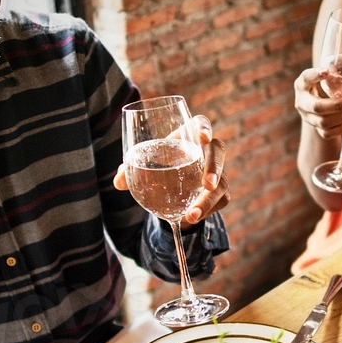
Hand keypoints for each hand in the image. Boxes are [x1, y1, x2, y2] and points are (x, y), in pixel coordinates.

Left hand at [113, 115, 228, 224]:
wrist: (174, 184)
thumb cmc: (160, 163)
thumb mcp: (146, 164)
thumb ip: (131, 169)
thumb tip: (118, 181)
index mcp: (189, 134)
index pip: (201, 124)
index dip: (204, 128)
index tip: (202, 138)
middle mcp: (207, 150)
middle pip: (218, 151)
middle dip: (215, 168)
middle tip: (207, 185)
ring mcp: (218, 171)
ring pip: (223, 182)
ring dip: (209, 200)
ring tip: (192, 215)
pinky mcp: (220, 191)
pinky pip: (220, 201)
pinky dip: (207, 211)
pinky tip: (192, 219)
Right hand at [294, 67, 341, 139]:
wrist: (323, 104)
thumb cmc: (331, 82)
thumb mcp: (336, 71)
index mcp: (302, 84)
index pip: (305, 78)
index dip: (314, 75)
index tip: (327, 71)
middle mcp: (302, 101)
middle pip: (316, 107)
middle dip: (338, 105)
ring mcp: (307, 117)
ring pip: (323, 122)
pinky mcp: (315, 129)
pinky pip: (328, 133)